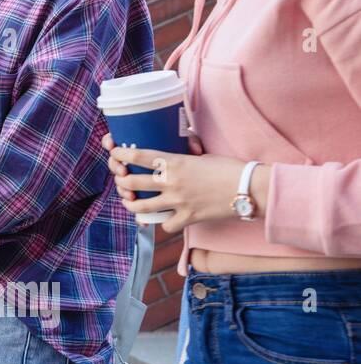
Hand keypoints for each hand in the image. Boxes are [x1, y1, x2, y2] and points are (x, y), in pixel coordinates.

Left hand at [102, 130, 247, 233]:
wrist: (250, 189)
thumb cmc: (230, 168)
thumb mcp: (205, 155)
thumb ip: (189, 150)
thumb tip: (186, 139)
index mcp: (175, 163)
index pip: (138, 156)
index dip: (120, 154)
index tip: (114, 152)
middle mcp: (172, 182)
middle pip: (132, 183)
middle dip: (121, 182)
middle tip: (121, 181)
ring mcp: (178, 202)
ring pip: (142, 207)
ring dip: (131, 205)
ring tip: (130, 202)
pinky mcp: (188, 218)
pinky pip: (166, 225)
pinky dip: (163, 223)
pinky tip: (163, 219)